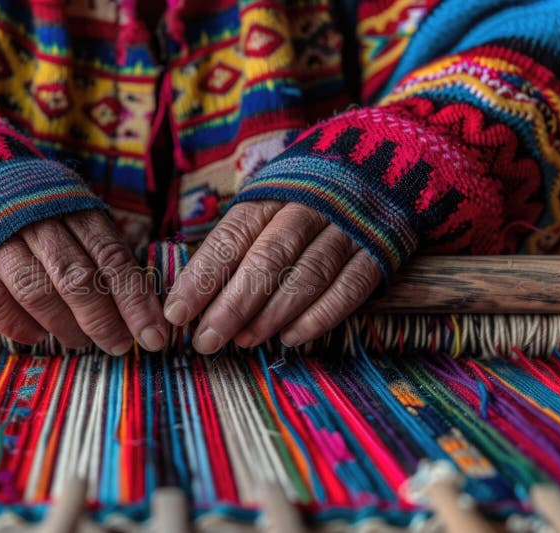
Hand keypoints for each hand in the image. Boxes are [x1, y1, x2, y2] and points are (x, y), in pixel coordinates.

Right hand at [0, 210, 167, 354]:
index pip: (112, 258)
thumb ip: (101, 251)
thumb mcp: (73, 212)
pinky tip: (38, 335)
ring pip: (35, 292)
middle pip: (77, 279)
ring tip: (79, 341)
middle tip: (118, 346)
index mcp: (72, 207)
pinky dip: (19, 325)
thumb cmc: (35, 207)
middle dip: (103, 320)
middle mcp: (35, 219)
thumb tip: (141, 307)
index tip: (152, 335)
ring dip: (63, 326)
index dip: (135, 300)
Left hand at [164, 201, 381, 353]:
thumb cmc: (303, 197)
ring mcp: (347, 228)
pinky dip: (320, 316)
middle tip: (206, 340)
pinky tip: (291, 338)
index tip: (177, 312)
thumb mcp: (267, 202)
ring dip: (272, 314)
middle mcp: (308, 207)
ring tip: (243, 341)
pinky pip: (349, 287)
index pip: (231, 237)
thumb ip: (237, 244)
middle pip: (267, 259)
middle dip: (233, 304)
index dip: (203, 277)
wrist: (382, 165)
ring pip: (307, 275)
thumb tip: (194, 296)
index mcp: (271, 194)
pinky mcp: (379, 250)